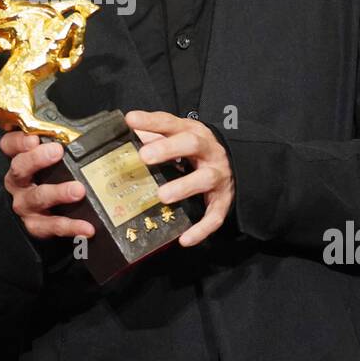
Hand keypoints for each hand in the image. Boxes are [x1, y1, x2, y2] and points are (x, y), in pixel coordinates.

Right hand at [0, 130, 95, 241]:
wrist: (47, 216)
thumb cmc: (57, 178)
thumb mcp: (59, 159)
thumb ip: (73, 141)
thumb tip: (115, 123)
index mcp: (22, 159)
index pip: (10, 145)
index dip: (18, 141)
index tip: (34, 138)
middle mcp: (19, 182)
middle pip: (20, 168)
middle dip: (37, 159)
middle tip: (57, 152)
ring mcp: (26, 204)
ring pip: (37, 197)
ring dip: (58, 192)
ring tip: (78, 190)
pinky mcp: (36, 226)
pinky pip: (51, 226)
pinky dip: (70, 227)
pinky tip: (87, 227)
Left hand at [124, 110, 234, 247]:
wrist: (235, 164)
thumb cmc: (196, 151)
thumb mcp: (178, 137)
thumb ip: (153, 135)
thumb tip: (124, 132)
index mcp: (192, 132)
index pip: (170, 123)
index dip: (151, 122)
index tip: (130, 121)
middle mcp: (208, 151)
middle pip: (191, 144)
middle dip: (168, 149)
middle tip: (144, 156)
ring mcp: (218, 176)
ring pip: (205, 179)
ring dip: (184, 187)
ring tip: (162, 196)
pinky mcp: (223, 200)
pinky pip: (214, 216)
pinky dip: (201, 229)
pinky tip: (184, 239)